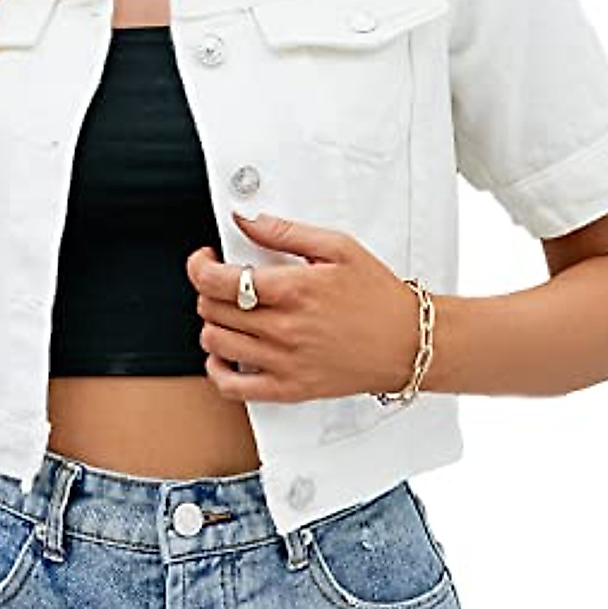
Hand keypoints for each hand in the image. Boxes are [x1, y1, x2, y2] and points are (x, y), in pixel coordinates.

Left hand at [185, 211, 422, 402]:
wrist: (408, 342)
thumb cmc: (377, 296)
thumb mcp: (337, 248)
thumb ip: (285, 232)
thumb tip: (246, 220)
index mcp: (293, 289)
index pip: (218, 281)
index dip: (199, 267)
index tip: (205, 260)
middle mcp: (284, 328)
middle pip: (213, 309)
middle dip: (209, 290)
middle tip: (224, 283)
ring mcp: (284, 361)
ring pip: (216, 343)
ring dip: (213, 324)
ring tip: (230, 314)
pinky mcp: (289, 388)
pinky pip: (232, 387)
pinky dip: (217, 370)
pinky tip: (226, 355)